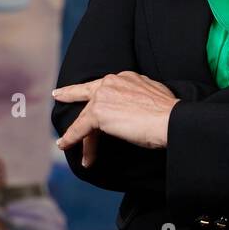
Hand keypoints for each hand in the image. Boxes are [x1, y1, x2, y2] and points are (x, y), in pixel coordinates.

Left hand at [53, 72, 178, 165]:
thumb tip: (143, 104)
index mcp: (126, 77)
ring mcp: (103, 96)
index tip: (92, 92)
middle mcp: (112, 81)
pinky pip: (80, 128)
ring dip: (82, 137)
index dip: (98, 91)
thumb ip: (143, 95)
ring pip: (86, 117)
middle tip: (58, 95)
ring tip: (79, 151)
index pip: (107, 87)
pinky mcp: (98, 113)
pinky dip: (71, 138)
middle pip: (89, 94)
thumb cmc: (170, 114)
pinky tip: (64, 144)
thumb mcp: (156, 95)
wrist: (170, 120)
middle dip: (71, 93)